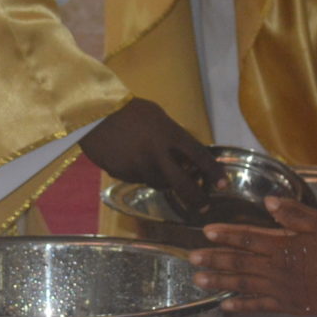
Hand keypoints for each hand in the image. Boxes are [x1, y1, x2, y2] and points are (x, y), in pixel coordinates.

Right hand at [80, 99, 221, 211]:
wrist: (92, 114)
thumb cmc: (129, 109)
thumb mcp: (157, 116)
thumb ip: (173, 136)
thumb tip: (187, 156)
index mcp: (168, 135)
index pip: (199, 156)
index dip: (214, 172)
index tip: (224, 185)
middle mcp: (156, 155)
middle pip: (183, 184)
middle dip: (197, 198)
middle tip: (205, 206)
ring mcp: (138, 168)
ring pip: (159, 184)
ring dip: (165, 181)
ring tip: (160, 168)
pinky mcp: (123, 175)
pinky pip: (139, 180)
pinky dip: (143, 175)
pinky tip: (134, 160)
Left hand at [188, 197, 316, 315]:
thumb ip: (293, 212)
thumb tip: (267, 201)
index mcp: (282, 244)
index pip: (248, 238)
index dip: (226, 234)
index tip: (205, 232)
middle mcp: (276, 267)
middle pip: (239, 262)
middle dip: (213, 259)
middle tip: (190, 259)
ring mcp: (280, 288)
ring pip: (244, 284)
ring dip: (220, 282)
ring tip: (198, 280)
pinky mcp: (287, 305)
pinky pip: (259, 306)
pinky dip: (242, 306)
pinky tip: (226, 306)